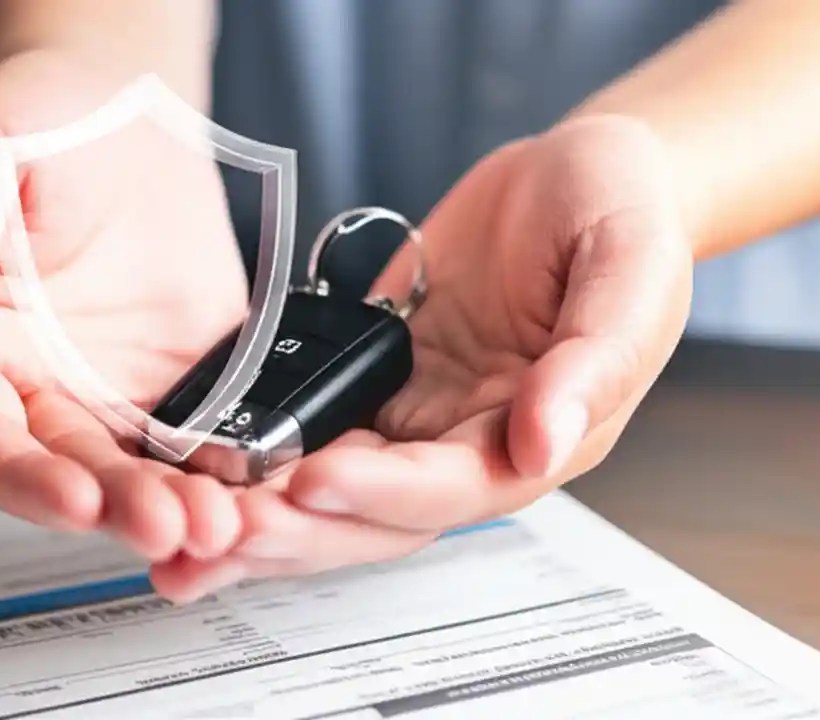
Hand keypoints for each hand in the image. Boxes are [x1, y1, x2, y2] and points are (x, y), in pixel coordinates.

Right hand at [0, 50, 248, 560]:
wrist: (124, 108)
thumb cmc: (33, 123)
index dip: (20, 477)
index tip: (75, 498)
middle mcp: (39, 386)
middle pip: (66, 474)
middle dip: (116, 508)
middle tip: (170, 526)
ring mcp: (113, 391)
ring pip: (137, 470)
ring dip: (174, 504)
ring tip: (221, 524)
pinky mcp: (181, 383)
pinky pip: (201, 438)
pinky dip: (226, 467)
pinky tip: (258, 485)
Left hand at [151, 115, 693, 600]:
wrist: (573, 172)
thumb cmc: (621, 214)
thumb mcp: (630, 270)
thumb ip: (596, 358)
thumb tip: (546, 440)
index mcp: (546, 431)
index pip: (457, 488)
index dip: (385, 493)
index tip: (315, 480)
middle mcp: (475, 440)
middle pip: (381, 514)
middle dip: (301, 528)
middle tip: (221, 527)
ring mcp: (421, 415)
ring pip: (337, 489)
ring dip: (267, 511)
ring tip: (189, 518)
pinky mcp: (378, 380)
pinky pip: (314, 429)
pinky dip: (261, 455)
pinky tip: (202, 467)